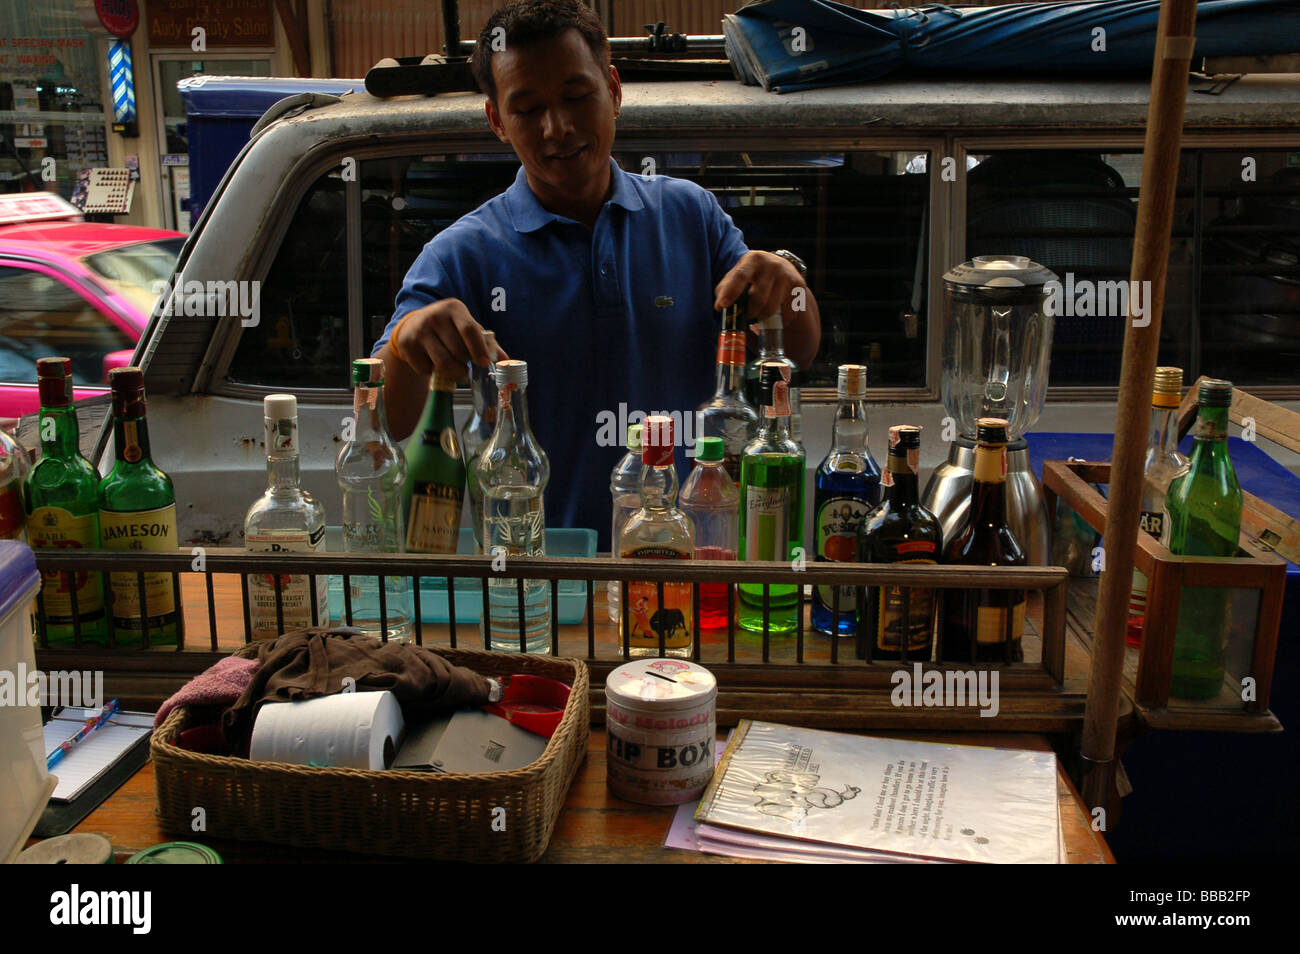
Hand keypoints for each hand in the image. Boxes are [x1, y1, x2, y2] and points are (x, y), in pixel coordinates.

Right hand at [390, 299, 508, 376]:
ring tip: (454, 368)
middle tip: (465, 365)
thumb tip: (506, 362)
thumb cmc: (448, 329)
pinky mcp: (406, 344)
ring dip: (452, 372)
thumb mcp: (466, 328)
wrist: (413, 325)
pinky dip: (432, 372)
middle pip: (457, 351)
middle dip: (465, 364)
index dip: (478, 349)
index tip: (484, 363)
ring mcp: (419, 330)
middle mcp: (435, 316)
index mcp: (454, 308)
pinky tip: (432, 362)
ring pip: (442, 363)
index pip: (469, 330)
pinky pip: (426, 369)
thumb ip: (487, 344)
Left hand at [714, 250, 803, 319]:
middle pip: (758, 298)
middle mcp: (771, 264)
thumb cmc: (752, 275)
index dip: (731, 292)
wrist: (781, 266)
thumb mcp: (737, 274)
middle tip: (747, 316)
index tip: (723, 306)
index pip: (740, 276)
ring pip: (771, 308)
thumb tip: (720, 307)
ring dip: (763, 316)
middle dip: (750, 312)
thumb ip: (725, 289)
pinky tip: (776, 312)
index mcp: (752, 259)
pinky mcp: (798, 285)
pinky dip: (779, 319)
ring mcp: (786, 274)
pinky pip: (786, 313)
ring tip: (760, 313)